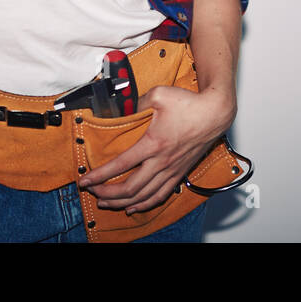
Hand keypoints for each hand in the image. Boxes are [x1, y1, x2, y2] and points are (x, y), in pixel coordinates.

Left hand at [77, 85, 234, 213]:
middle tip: (93, 192)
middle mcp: (162, 161)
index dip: (100, 175)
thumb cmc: (190, 104)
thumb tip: (122, 105)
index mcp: (153, 143)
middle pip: (130, 187)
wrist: (215, 113)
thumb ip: (136, 100)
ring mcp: (171, 169)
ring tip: (107, 203)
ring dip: (123, 202)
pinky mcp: (179, 173)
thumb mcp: (159, 94)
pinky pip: (160, 195)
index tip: (86, 180)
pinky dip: (145, 204)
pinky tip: (134, 207)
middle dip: (107, 193)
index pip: (121, 165)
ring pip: (144, 196)